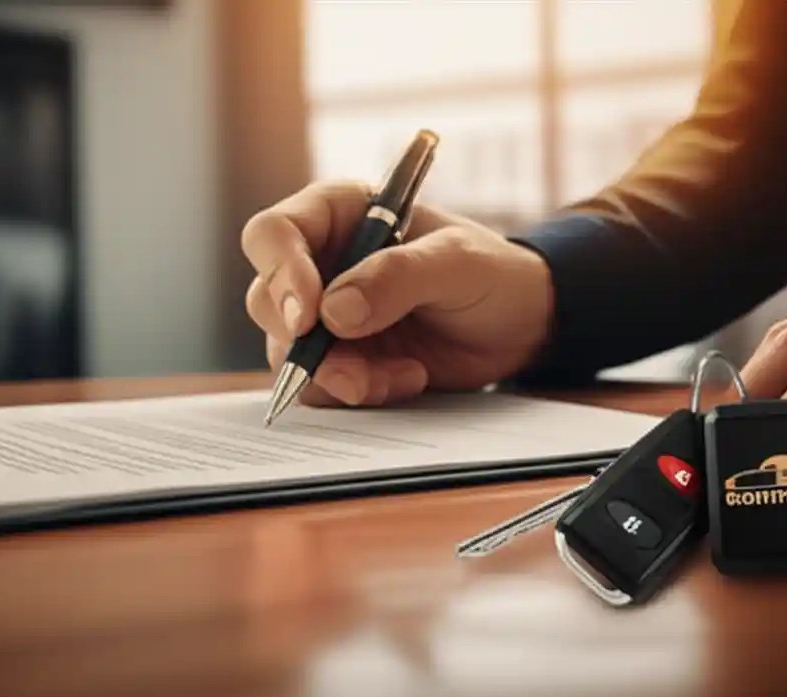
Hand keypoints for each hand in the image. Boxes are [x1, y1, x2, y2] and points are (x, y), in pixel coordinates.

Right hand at [242, 180, 553, 406]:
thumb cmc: (492, 273)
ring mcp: (325, 317)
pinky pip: (319, 386)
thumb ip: (398, 276)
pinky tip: (407, 379)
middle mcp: (320, 263)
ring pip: (288, 352)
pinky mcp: (340, 360)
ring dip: (339, 375)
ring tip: (402, 376)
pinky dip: (358, 392)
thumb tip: (334, 312)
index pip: (275, 234)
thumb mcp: (458, 262)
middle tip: (350, 368)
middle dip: (304, 342)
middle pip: (267, 299)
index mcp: (339, 214)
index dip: (281, 272)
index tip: (308, 315)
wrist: (520, 326)